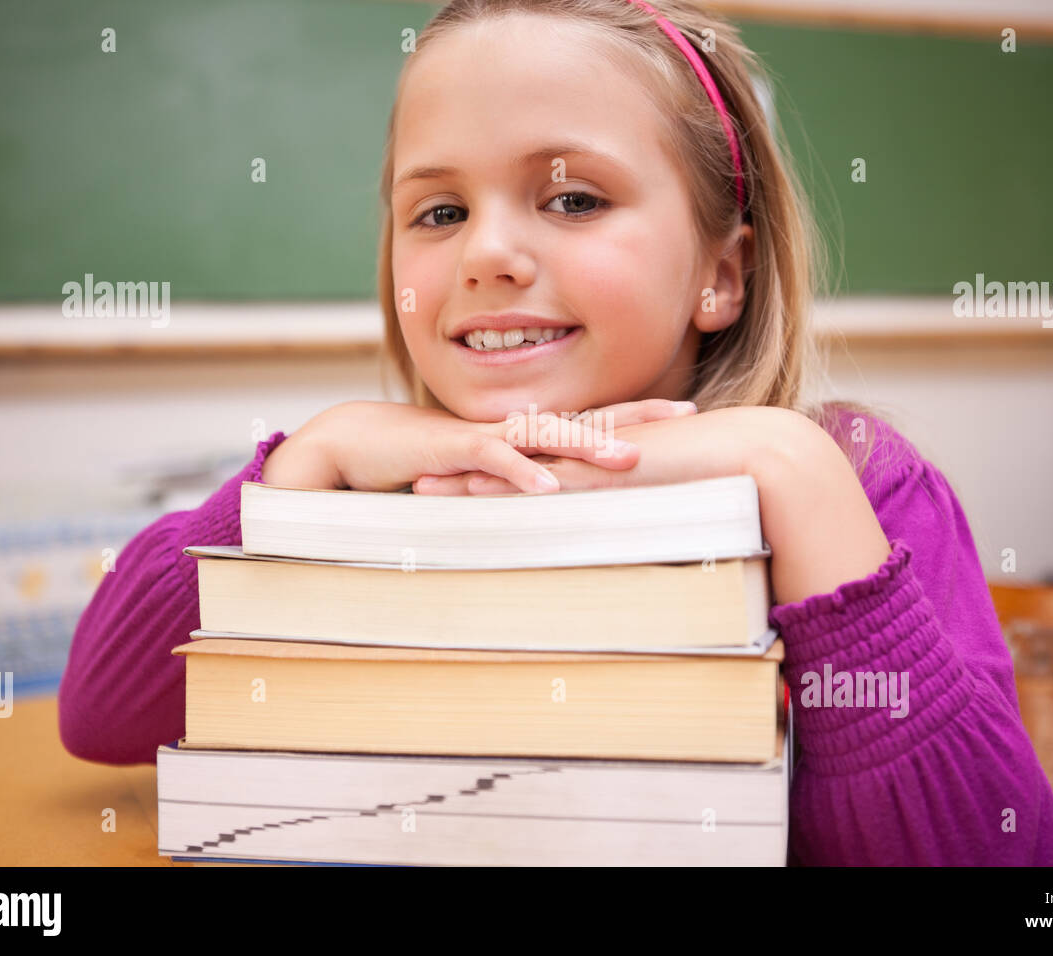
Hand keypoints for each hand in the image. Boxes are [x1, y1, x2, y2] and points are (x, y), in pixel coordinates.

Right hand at [409, 398, 699, 494]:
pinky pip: (494, 459)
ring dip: (589, 445)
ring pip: (547, 435)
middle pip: (585, 416)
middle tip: (687, 414)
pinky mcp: (455, 449)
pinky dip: (522, 473)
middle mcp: (515, 426)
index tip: (685, 413)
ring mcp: (487, 433)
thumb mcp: (489, 474)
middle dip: (636, 416)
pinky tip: (549, 489)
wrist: (366, 443)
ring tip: (630, 459)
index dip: (638, 414)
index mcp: (528, 431)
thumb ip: (525, 481)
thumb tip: (565, 501)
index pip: (593, 418)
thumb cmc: (430, 461)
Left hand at [411, 403, 892, 604]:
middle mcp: (591, 451)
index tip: (457, 478)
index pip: (538, 457)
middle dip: (464, 465)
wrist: (761, 454)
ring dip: (470, 476)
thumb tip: (642, 533)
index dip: (495, 467)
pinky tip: (472, 495)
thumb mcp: (675, 498)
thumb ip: (650, 512)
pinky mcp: (607, 469)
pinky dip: (507, 485)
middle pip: (513, 454)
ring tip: (422, 485)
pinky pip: (547, 477)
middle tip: (418, 476)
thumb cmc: (728, 478)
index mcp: (603, 455)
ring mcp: (597, 457)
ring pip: (517, 462)